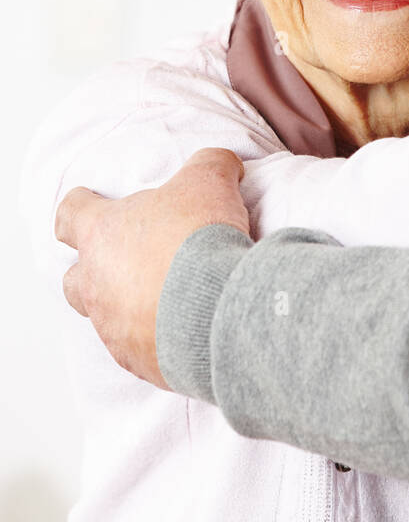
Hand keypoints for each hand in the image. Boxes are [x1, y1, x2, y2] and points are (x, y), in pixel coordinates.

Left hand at [55, 148, 248, 388]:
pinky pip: (136, 348)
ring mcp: (111, 325)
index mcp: (101, 233)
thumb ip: (211, 163)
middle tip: (126, 261)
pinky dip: (153, 338)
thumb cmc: (200, 237)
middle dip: (93, 270)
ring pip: (104, 317)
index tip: (87, 200)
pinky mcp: (135, 359)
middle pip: (73, 278)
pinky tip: (182, 328)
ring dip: (126, 306)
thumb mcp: (210, 179)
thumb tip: (224, 162)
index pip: (70, 214)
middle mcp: (95, 281)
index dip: (80, 204)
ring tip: (162, 297)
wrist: (216, 306)